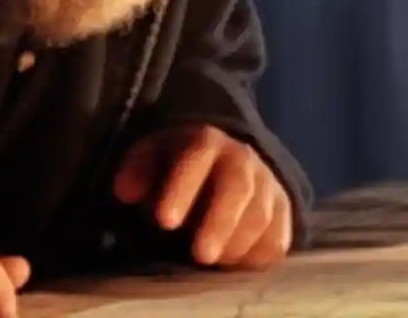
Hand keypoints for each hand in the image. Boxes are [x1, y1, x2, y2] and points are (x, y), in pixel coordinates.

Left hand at [112, 124, 291, 269]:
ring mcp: (267, 185)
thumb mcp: (151, 157)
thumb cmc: (177, 164)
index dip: (182, 189)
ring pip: (260, 216)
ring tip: (210, 264)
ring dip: (235, 244)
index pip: (197, 159)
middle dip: (219, 223)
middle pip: (237, 188)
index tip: (164, 220)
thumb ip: (136, 171)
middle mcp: (242, 158)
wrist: (225, 161)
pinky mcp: (282, 212)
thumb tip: (124, 192)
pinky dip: (256, 256)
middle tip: (199, 256)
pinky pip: (276, 239)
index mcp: (206, 141)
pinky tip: (232, 265)